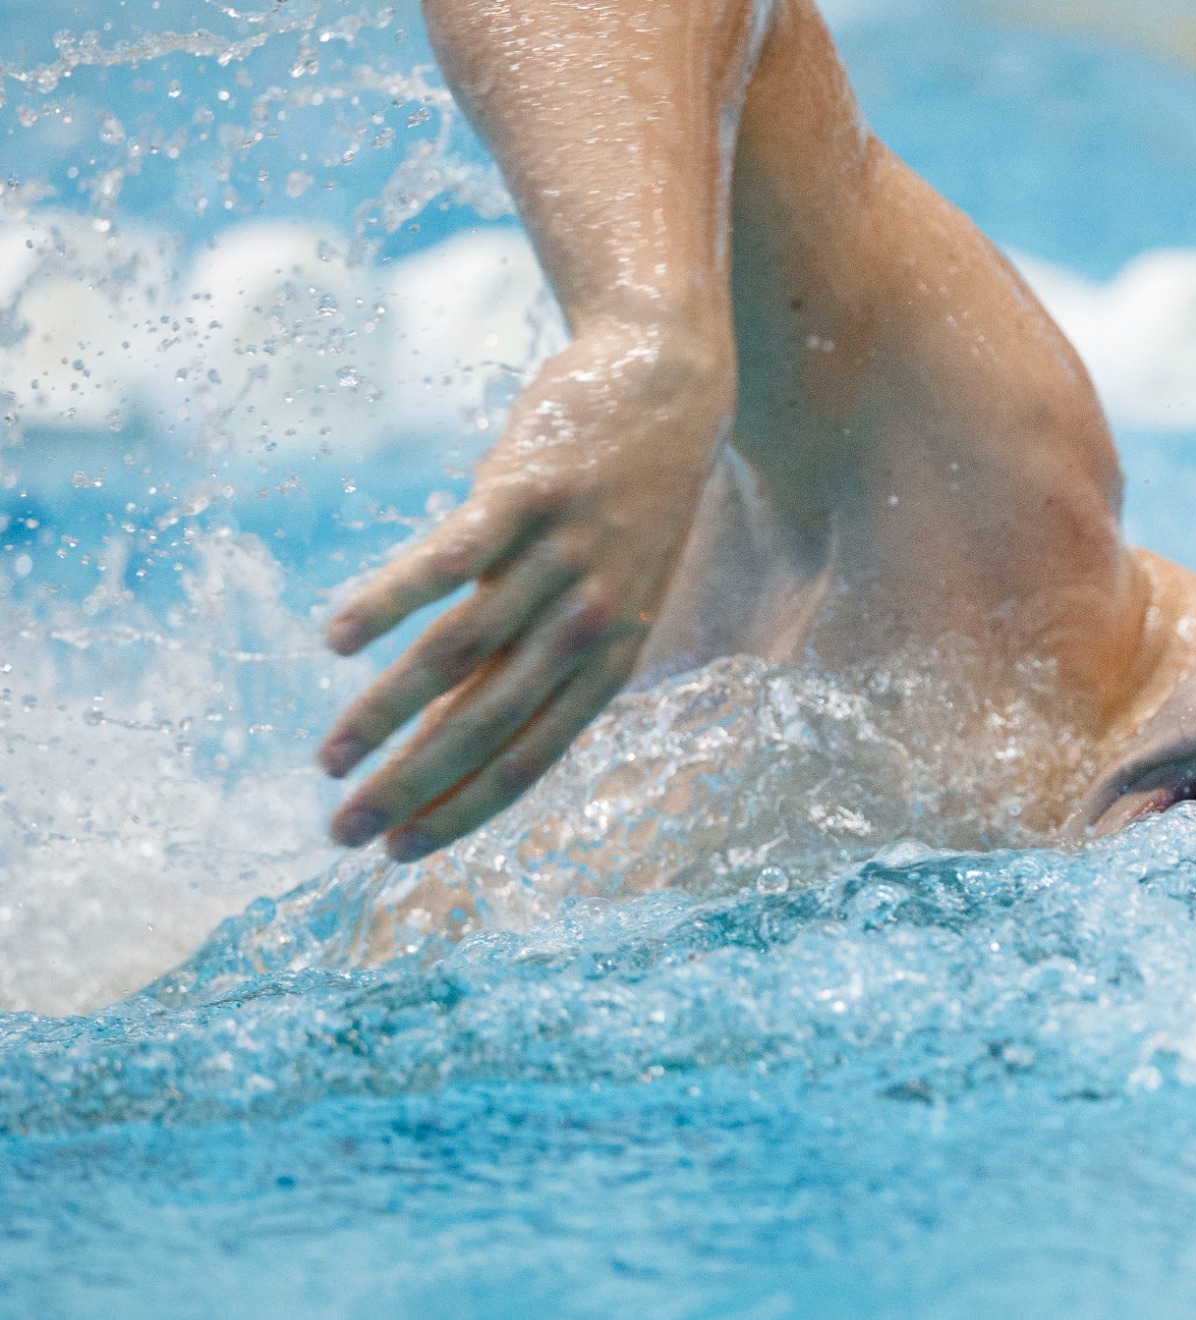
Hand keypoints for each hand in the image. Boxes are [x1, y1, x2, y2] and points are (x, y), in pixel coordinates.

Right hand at [318, 318, 732, 860]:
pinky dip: (389, 599)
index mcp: (612, 656)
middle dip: (413, 786)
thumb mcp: (601, 596)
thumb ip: (531, 661)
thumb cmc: (621, 506)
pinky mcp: (525, 491)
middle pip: (489, 721)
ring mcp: (561, 554)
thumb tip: (445, 736)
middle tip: (343, 832)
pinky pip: (449, 558)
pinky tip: (335, 639)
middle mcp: (590, 616)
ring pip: (460, 652)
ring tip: (326, 756)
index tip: (400, 851)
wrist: (666, 388)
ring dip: (384, 712)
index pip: (534, 755)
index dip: (466, 808)